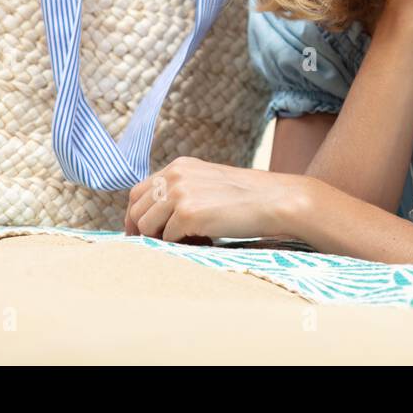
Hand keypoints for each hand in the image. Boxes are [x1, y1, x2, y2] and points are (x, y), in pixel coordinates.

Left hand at [124, 156, 310, 242]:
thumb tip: (157, 220)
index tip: (141, 234)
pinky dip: (183, 246)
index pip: (138, 192)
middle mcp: (175, 175)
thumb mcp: (209, 183)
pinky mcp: (188, 213)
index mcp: (179, 166)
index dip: (136, 216)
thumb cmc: (248, 197)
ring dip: (162, 240)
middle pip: (136, 209)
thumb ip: (183, 192)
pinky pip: (168, 239)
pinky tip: (206, 242)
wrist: (276, 200)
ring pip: (146, 226)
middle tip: (157, 247)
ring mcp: (180, 193)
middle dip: (141, 232)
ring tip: (191, 241)